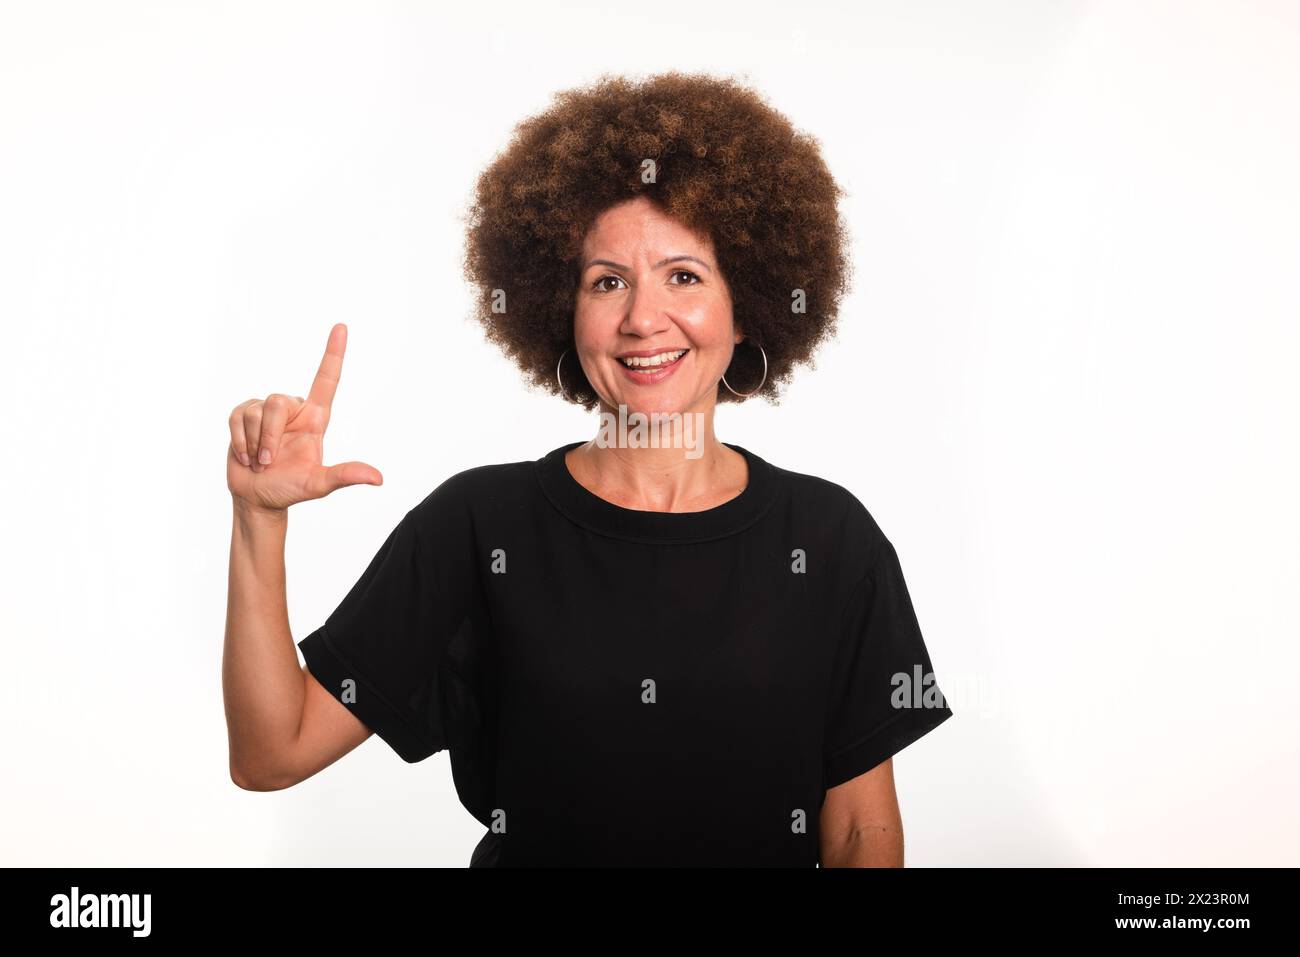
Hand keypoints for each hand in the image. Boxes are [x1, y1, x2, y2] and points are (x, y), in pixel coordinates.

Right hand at [226, 323, 382, 511]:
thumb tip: (378, 478)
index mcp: (315, 419)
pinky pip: (237, 417)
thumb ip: (345, 476)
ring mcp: (266, 411)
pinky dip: (239, 441)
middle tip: (270, 462)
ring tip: (260, 461)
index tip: (342, 327)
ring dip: (255, 443)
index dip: (333, 353)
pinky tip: (245, 456)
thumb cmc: (290, 489)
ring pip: (256, 411)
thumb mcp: (318, 484)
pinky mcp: (242, 415)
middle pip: (278, 402)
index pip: (327, 380)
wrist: (258, 497)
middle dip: (269, 436)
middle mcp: (292, 410)